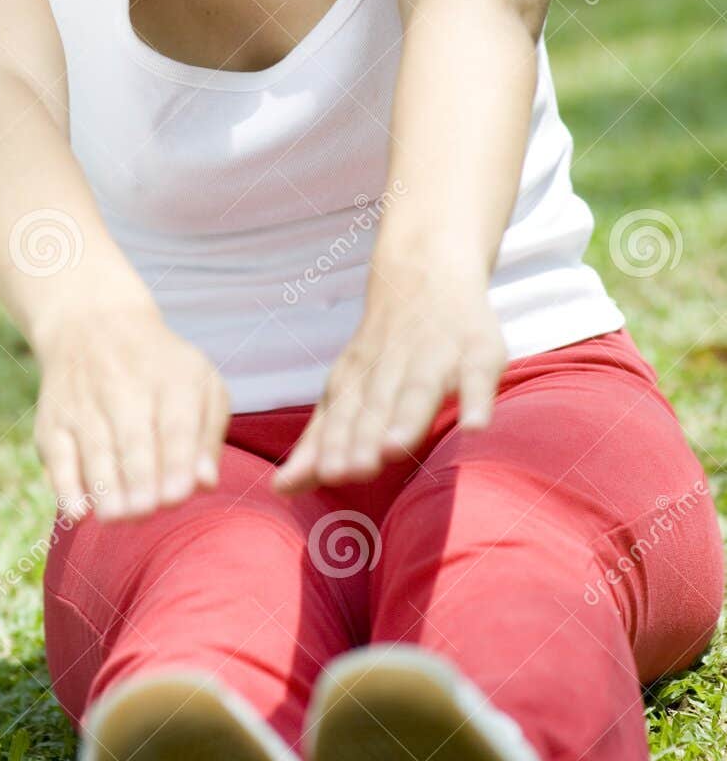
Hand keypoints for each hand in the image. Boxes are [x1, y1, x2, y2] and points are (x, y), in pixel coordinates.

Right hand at [32, 303, 230, 521]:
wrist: (93, 323)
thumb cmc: (161, 369)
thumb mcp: (200, 382)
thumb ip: (208, 434)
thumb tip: (206, 483)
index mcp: (171, 380)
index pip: (174, 424)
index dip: (175, 462)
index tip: (177, 496)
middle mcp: (124, 387)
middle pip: (132, 438)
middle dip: (138, 478)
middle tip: (144, 512)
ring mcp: (84, 403)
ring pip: (94, 449)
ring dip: (104, 486)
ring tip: (117, 517)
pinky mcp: (54, 420)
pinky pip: (57, 455)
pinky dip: (64, 484)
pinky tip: (78, 511)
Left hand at [273, 257, 507, 492]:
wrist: (427, 270)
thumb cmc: (384, 349)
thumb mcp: (347, 388)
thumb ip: (320, 441)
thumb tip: (281, 489)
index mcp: (358, 377)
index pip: (344, 414)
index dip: (336, 443)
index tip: (326, 474)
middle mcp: (392, 365)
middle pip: (377, 404)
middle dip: (364, 437)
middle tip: (354, 470)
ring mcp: (437, 356)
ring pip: (419, 389)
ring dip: (407, 419)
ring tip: (396, 450)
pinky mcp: (478, 353)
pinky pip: (478, 376)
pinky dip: (476, 399)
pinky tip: (474, 427)